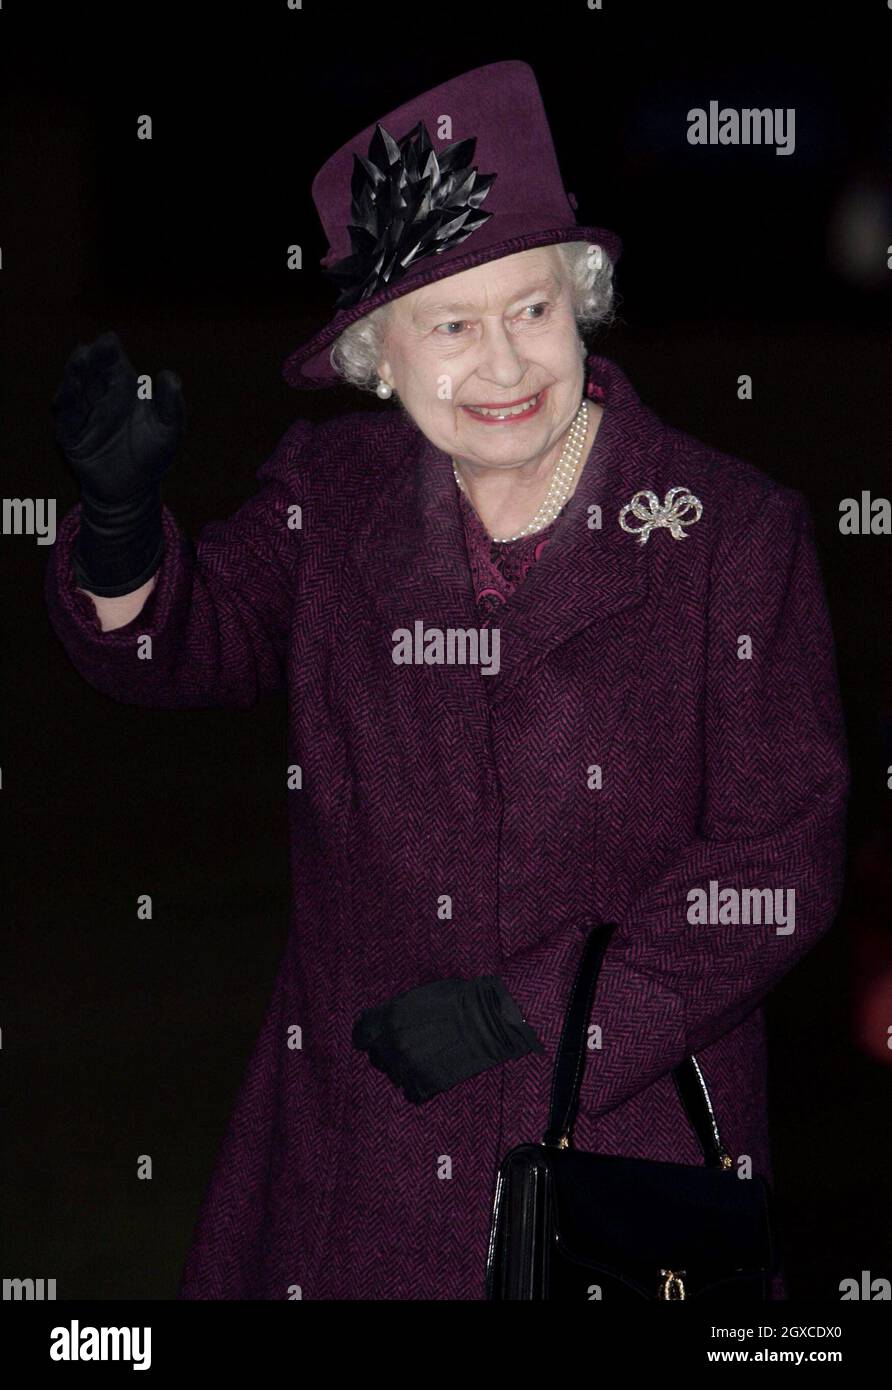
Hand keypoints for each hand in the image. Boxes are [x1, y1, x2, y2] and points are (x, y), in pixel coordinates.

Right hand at [52, 330, 183, 503]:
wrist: (134, 490)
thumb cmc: (154, 454)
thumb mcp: (169, 430)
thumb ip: (171, 404)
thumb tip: (168, 376)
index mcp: (123, 386)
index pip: (112, 360)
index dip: (108, 349)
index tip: (109, 343)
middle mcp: (100, 395)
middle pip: (88, 369)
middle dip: (86, 359)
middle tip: (88, 352)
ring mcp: (83, 414)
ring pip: (72, 389)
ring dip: (73, 377)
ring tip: (78, 368)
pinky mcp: (71, 436)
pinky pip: (66, 419)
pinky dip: (67, 408)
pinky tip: (68, 399)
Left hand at [352, 975, 542, 1104]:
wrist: (488, 1022)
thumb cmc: (457, 1001)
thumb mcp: (417, 997)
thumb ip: (393, 1012)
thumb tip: (376, 1020)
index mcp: (388, 1018)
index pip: (360, 1035)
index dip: (367, 1037)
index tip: (374, 1038)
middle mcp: (392, 1044)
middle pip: (377, 1057)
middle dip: (388, 1052)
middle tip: (411, 1045)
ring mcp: (407, 1066)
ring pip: (394, 1075)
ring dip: (405, 1069)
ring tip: (428, 1057)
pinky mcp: (425, 1084)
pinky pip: (411, 1093)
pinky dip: (418, 1086)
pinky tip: (432, 1073)